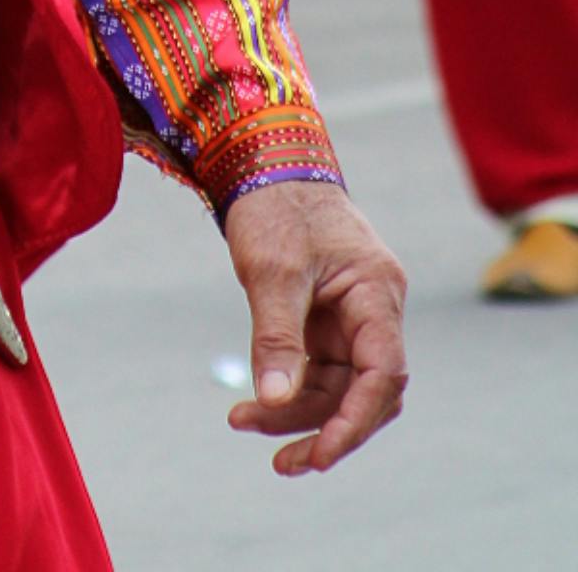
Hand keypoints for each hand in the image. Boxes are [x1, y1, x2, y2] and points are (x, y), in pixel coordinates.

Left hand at [224, 182, 407, 475]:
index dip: (356, 421)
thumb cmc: (275, 206)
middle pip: (365, 392)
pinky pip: (320, 372)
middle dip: (324, 428)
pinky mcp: (328, 321)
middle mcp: (373, 310)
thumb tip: (272, 400)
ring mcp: (352, 318)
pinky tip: (256, 405)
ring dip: (297, 414)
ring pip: (339, 387)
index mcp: (376, 293)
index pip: (384, 374)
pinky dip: (291, 391)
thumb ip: (275, 335)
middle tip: (281, 461)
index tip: (320, 454)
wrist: (263, 164)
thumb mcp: (271, 270)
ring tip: (242, 422)